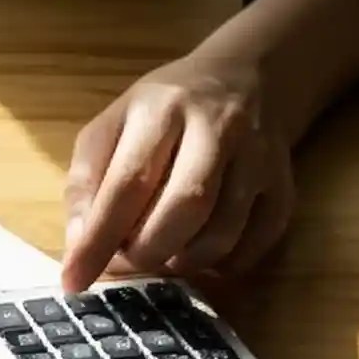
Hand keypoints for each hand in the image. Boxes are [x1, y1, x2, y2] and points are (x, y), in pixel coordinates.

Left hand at [60, 52, 296, 292]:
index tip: (73, 280)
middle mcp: (217, 127)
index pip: (127, 184)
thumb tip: (79, 245)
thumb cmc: (161, 113)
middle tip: (125, 262)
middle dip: (145, 252)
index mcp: (161, 109)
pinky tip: (198, 252)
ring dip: (182, 261)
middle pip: (184, 208)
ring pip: (223, 231)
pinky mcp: (285, 184)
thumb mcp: (110, 128)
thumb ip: (86, 182)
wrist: (243, 79)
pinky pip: (257, 241)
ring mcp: (260, 156)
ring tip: (160, 255)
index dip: (98, 239)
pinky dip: (223, 263)